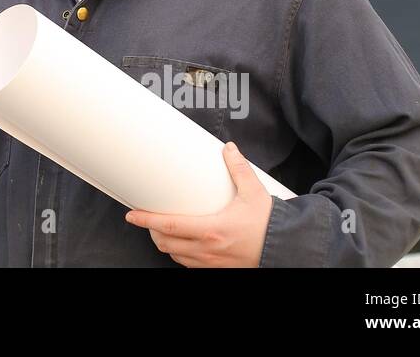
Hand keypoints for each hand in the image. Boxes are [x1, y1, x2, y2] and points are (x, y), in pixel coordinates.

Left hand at [124, 141, 272, 266]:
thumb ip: (239, 169)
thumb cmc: (269, 225)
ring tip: (161, 229)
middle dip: (151, 232)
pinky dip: (180, 254)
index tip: (132, 215)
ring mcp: (212, 263)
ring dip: (165, 243)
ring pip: (175, 256)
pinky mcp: (218, 269)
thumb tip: (229, 149)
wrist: (287, 250)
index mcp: (212, 230)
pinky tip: (182, 243)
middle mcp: (208, 249)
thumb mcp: (254, 193)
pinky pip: (189, 265)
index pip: (169, 226)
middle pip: (165, 244)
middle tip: (146, 218)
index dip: (146, 220)